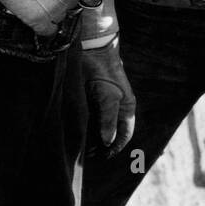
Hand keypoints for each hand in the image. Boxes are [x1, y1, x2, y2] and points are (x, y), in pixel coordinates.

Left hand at [81, 39, 135, 153]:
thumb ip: (108, 120)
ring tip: (82, 147)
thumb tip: (108, 142)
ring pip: (101, 127)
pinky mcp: (92, 99)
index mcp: (126, 107)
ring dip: (93, 138)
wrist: (91, 49)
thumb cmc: (104, 72)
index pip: (125, 134)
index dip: (116, 147)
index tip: (103, 156)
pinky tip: (78, 132)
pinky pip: (91, 119)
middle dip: (102, 145)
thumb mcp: (108, 97)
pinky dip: (86, 128)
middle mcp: (117, 107)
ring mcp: (104, 103)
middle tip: (89, 154)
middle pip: (112, 132)